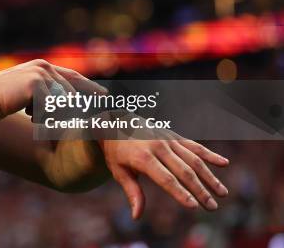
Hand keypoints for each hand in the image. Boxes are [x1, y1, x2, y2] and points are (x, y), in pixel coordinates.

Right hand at [0, 59, 106, 120]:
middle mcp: (43, 66)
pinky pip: (53, 105)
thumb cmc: (2, 100)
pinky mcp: (36, 82)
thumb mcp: (26, 96)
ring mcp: (40, 72)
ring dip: (55, 116)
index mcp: (41, 66)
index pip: (72, 77)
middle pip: (70, 93)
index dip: (89, 87)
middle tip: (66, 125)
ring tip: (37, 121)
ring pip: (63, 101)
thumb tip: (62, 108)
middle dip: (71, 112)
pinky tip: (33, 120)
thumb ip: (43, 96)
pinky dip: (47, 116)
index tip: (105, 96)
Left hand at [100, 139, 228, 218]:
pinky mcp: (172, 135)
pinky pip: (193, 145)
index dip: (180, 193)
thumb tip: (136, 216)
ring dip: (209, 176)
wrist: (114, 123)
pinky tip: (224, 163)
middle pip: (184, 171)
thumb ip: (132, 192)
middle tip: (213, 207)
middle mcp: (158, 146)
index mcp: (143, 157)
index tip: (194, 206)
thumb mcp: (118, 171)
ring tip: (222, 193)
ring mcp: (167, 139)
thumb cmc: (116, 151)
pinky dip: (209, 154)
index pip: (166, 178)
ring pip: (193, 159)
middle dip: (200, 190)